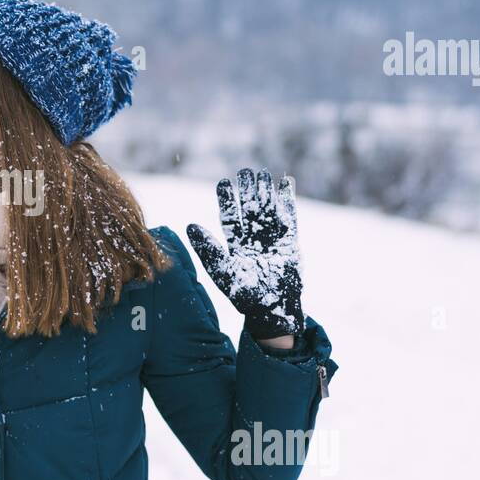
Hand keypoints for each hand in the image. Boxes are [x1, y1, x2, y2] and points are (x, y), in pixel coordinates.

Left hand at [186, 167, 303, 339]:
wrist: (271, 309)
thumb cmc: (243, 295)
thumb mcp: (222, 271)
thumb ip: (208, 248)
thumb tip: (190, 225)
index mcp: (235, 243)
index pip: (229, 216)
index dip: (227, 199)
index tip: (223, 183)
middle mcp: (252, 237)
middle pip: (249, 208)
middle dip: (247, 190)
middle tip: (245, 171)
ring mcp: (272, 238)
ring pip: (268, 208)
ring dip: (265, 191)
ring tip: (261, 173)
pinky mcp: (290, 241)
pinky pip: (289, 216)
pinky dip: (287, 200)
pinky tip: (285, 182)